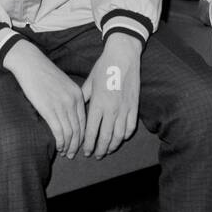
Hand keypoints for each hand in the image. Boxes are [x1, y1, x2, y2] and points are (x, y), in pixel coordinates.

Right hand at [4, 41, 85, 158]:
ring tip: (65, 153)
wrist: (30, 63)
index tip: (78, 144)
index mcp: (78, 94)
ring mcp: (62, 105)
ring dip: (68, 146)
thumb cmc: (43, 73)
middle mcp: (73, 101)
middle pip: (79, 129)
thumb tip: (69, 116)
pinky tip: (58, 146)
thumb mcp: (63, 84)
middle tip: (72, 154)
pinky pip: (59, 131)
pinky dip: (60, 142)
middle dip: (76, 144)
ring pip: (70, 133)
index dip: (82, 136)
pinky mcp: (49, 110)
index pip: (84, 121)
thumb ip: (69, 98)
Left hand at [81, 35, 141, 157]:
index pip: (92, 132)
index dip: (88, 144)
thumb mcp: (89, 81)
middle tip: (95, 156)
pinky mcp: (134, 106)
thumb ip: (83, 98)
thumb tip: (77, 110)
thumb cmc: (103, 67)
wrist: (123, 56)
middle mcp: (111, 110)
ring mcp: (124, 109)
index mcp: (98, 104)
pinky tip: (121, 138)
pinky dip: (125, 136)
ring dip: (113, 146)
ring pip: (119, 136)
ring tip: (107, 151)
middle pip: (106, 138)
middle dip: (99, 150)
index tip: (84, 152)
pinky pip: (131, 127)